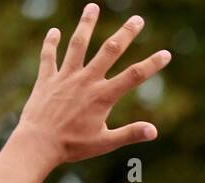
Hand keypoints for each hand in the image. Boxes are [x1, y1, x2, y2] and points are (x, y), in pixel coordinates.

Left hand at [13, 4, 169, 169]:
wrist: (38, 143)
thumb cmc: (73, 146)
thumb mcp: (106, 143)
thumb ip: (130, 134)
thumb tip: (154, 131)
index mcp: (103, 96)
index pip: (133, 76)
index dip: (152, 64)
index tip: (166, 54)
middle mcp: (86, 81)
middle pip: (109, 51)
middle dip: (126, 34)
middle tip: (138, 19)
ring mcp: (65, 77)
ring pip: (78, 44)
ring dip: (86, 24)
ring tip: (93, 7)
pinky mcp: (47, 79)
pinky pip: (49, 56)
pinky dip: (51, 43)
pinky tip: (55, 31)